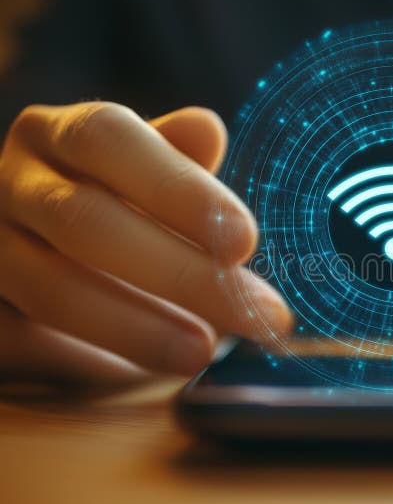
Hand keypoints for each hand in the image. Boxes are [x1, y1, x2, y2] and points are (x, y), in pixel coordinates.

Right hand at [0, 103, 291, 384]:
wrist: (34, 250)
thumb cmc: (109, 204)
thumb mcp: (144, 176)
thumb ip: (174, 162)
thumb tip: (206, 127)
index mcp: (59, 135)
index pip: (110, 140)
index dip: (177, 189)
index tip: (245, 240)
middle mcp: (10, 181)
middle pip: (85, 221)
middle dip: (180, 272)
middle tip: (256, 313)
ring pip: (50, 288)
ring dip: (137, 326)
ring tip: (204, 352)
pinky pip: (22, 341)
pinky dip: (83, 360)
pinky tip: (140, 376)